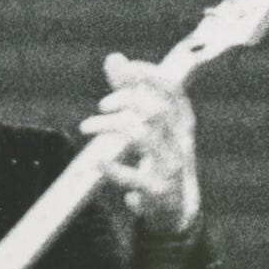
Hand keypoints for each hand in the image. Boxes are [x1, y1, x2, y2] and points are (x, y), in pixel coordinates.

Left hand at [79, 53, 199, 235]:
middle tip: (101, 107)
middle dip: (125, 101)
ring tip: (87, 127)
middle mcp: (180, 141)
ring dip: (110, 127)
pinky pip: (134, 177)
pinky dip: (113, 169)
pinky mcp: (157, 192)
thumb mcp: (152, 126)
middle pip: (155, 109)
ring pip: (142, 136)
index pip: (172, 89)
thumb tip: (114, 58)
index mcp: (182, 122)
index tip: (123, 68)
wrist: (175, 209)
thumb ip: (132, 92)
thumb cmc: (161, 159)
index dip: (148, 75)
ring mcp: (170, 167)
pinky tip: (97, 162)